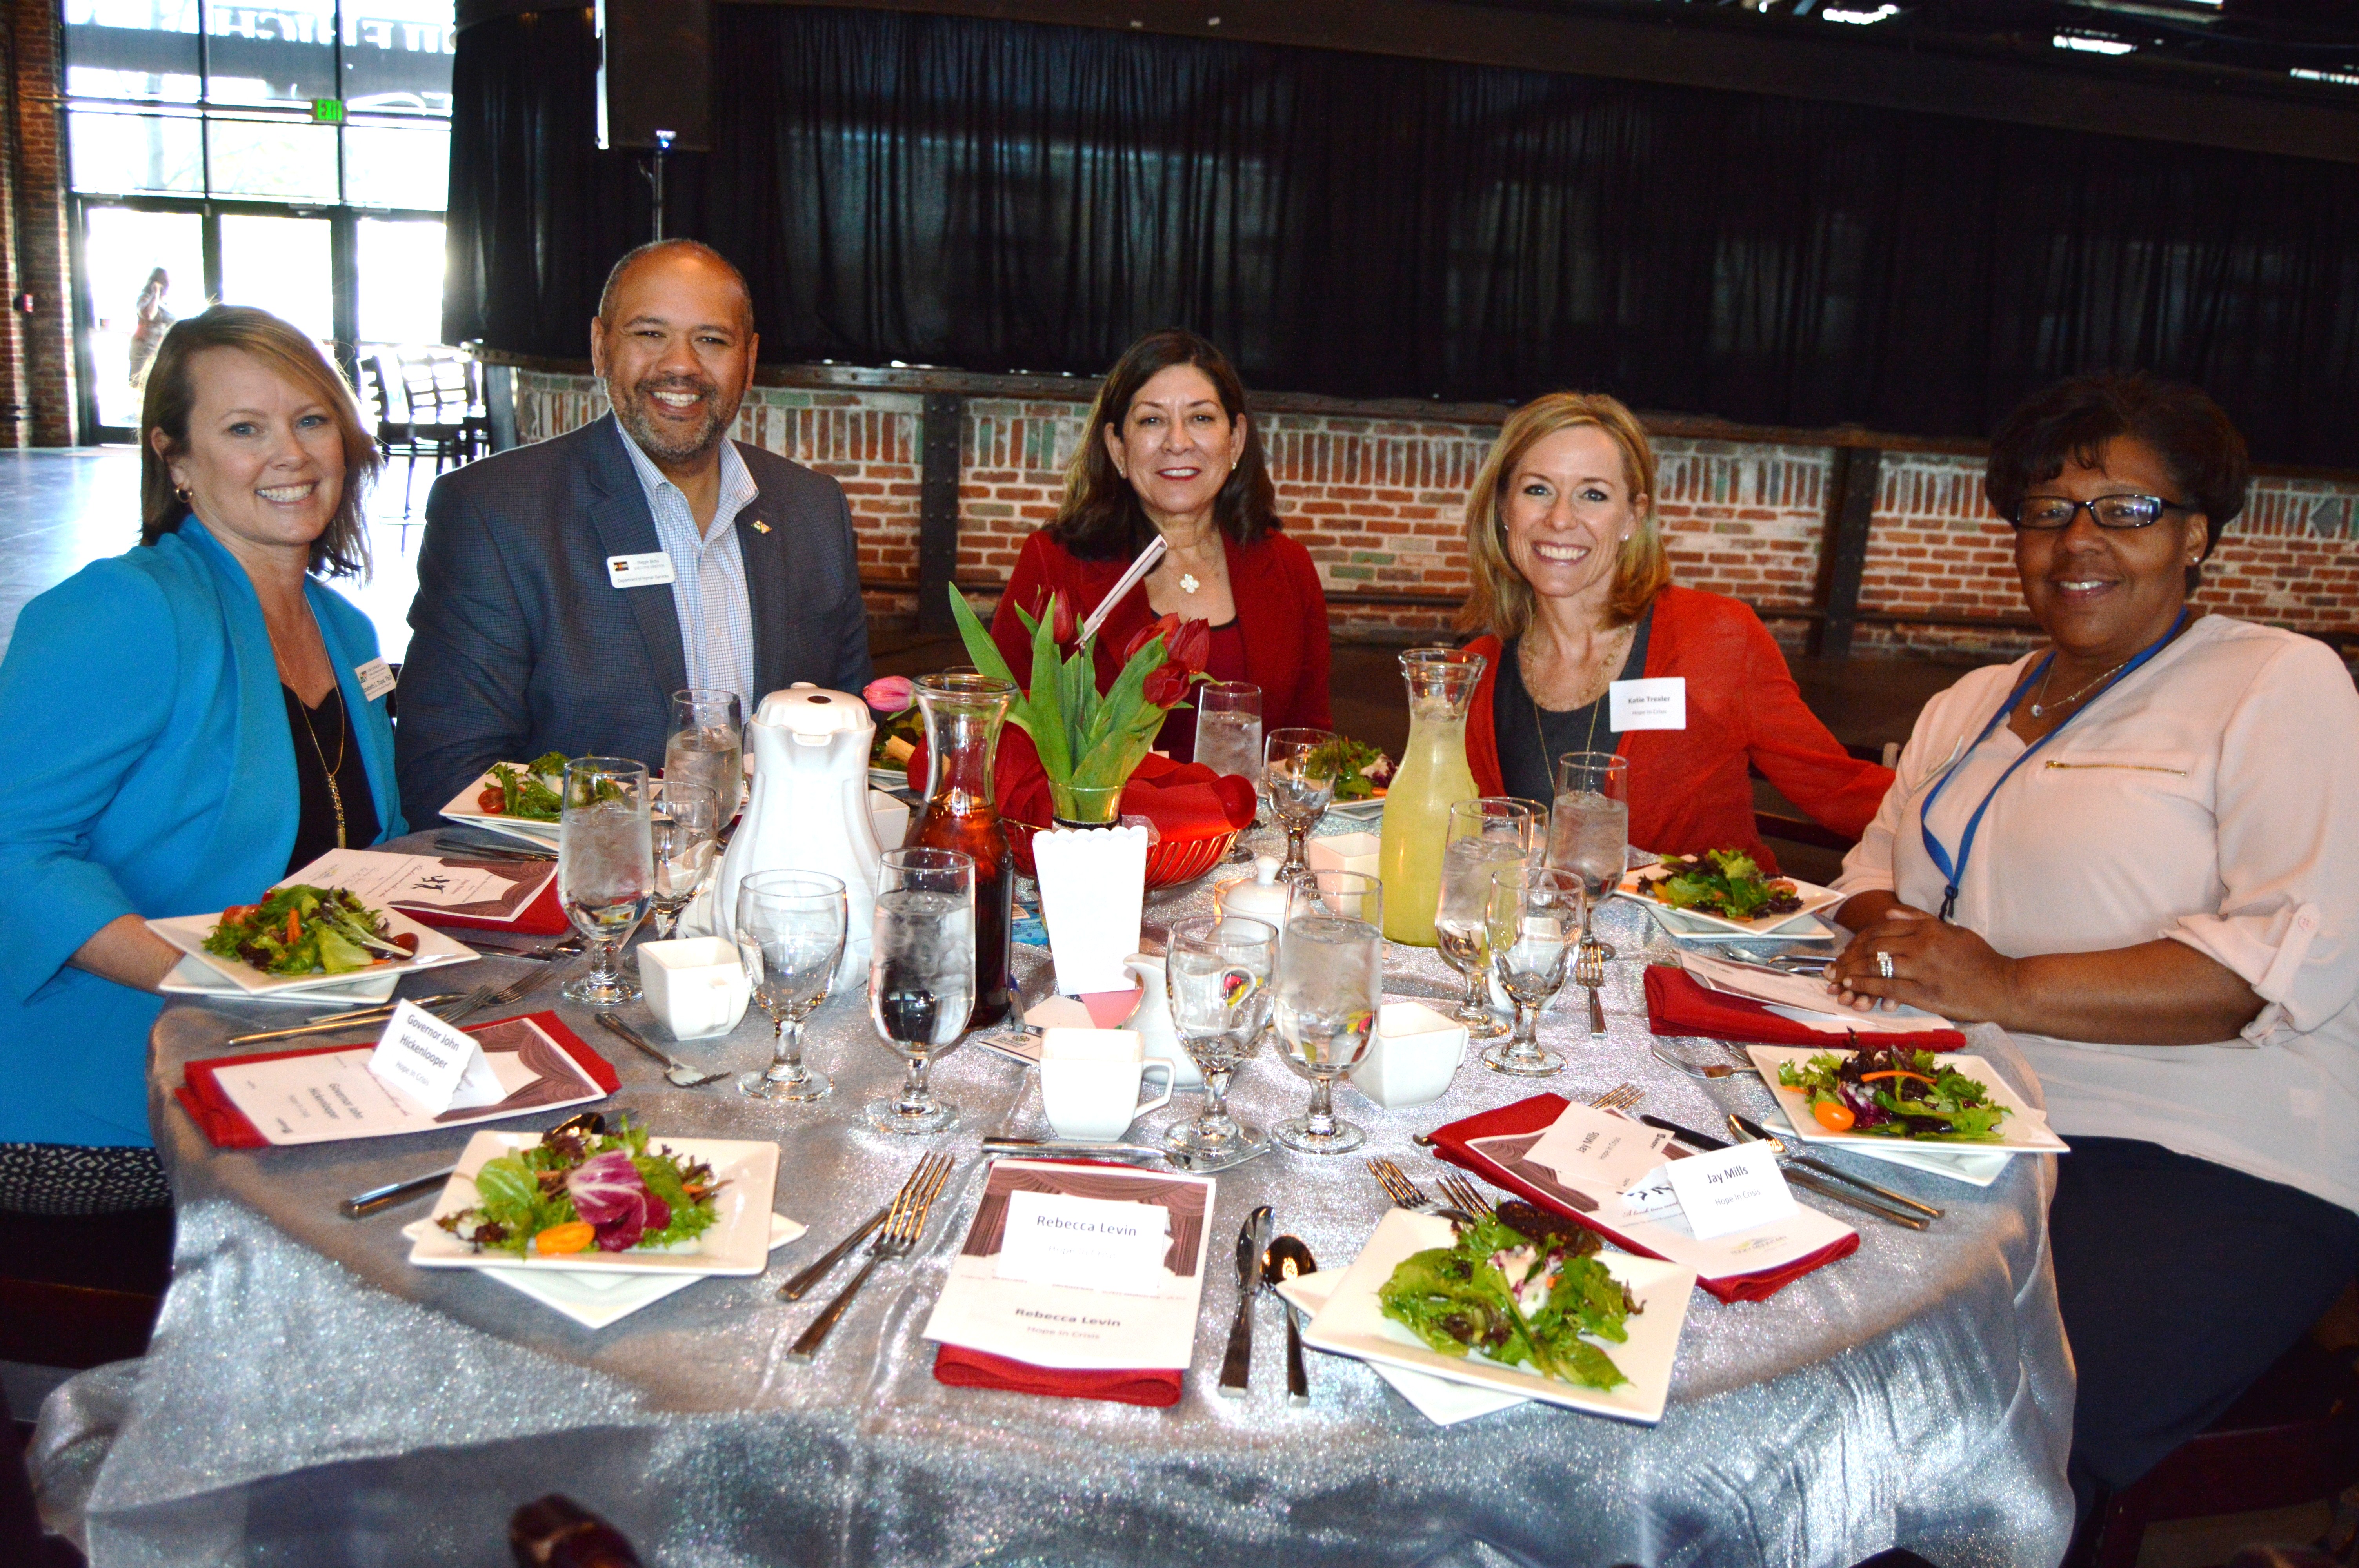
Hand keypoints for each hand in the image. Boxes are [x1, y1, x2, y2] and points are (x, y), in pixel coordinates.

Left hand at [1826, 904, 2019, 1023]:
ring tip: (1836, 979)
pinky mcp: (1926, 994)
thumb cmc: (1980, 960)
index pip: (1881, 929)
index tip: (1845, 950)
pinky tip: (1853, 987)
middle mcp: (1923, 945)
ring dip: (1852, 971)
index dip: (1858, 940)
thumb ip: (1920, 920)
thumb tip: (1889, 912)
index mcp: (1928, 929)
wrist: (2006, 987)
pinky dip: (1867, 986)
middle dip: (1849, 956)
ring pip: (1877, 966)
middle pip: (1874, 946)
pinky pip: (1888, 987)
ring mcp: (1924, 969)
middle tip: (1833, 967)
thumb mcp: (1953, 931)